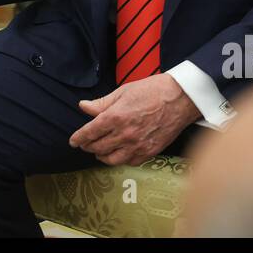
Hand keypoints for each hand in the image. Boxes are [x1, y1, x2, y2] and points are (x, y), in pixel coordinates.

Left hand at [68, 74, 197, 165]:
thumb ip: (102, 103)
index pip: (89, 133)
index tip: (73, 141)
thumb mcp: (123, 91)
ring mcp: (137, 145)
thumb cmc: (152, 90)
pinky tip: (118, 154)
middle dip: (88, 147)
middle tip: (85, 144)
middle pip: (98, 147)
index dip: (78, 138)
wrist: (180, 98)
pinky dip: (120, 160)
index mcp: (115, 117)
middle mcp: (124, 134)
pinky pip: (129, 162)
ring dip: (101, 156)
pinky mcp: (149, 152)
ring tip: (99, 152)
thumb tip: (83, 106)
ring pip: (112, 159)